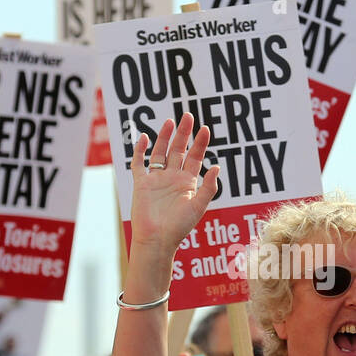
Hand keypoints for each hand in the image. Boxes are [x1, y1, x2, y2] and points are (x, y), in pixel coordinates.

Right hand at [129, 114, 219, 258]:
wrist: (157, 240)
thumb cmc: (179, 227)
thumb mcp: (199, 207)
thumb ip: (208, 187)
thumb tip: (216, 166)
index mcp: (188, 183)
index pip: (195, 157)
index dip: (200, 143)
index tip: (205, 129)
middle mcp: (172, 178)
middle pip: (178, 150)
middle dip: (183, 134)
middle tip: (188, 116)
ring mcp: (156, 179)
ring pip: (160, 153)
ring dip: (164, 137)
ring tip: (170, 121)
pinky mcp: (141, 184)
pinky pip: (139, 164)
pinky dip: (141, 151)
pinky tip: (146, 138)